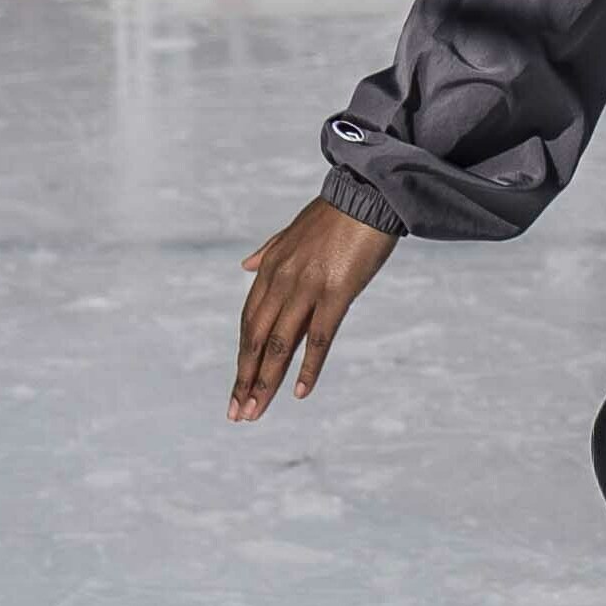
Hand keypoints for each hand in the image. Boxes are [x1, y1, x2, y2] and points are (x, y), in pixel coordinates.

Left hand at [234, 199, 395, 420]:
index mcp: (270, 268)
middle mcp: (282, 281)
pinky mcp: (336, 292)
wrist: (368, 192)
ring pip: (279, 344)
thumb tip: (245, 266)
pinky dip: (307, 367)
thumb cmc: (336, 212)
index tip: (238, 385)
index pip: (249, 323)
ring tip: (255, 411)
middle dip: (245, 379)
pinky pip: (318, 337)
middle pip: (255, 340)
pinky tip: (300, 391)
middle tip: (237, 413)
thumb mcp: (292, 230)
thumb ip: (268, 251)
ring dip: (265, 382)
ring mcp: (307, 288)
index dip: (242, 357)